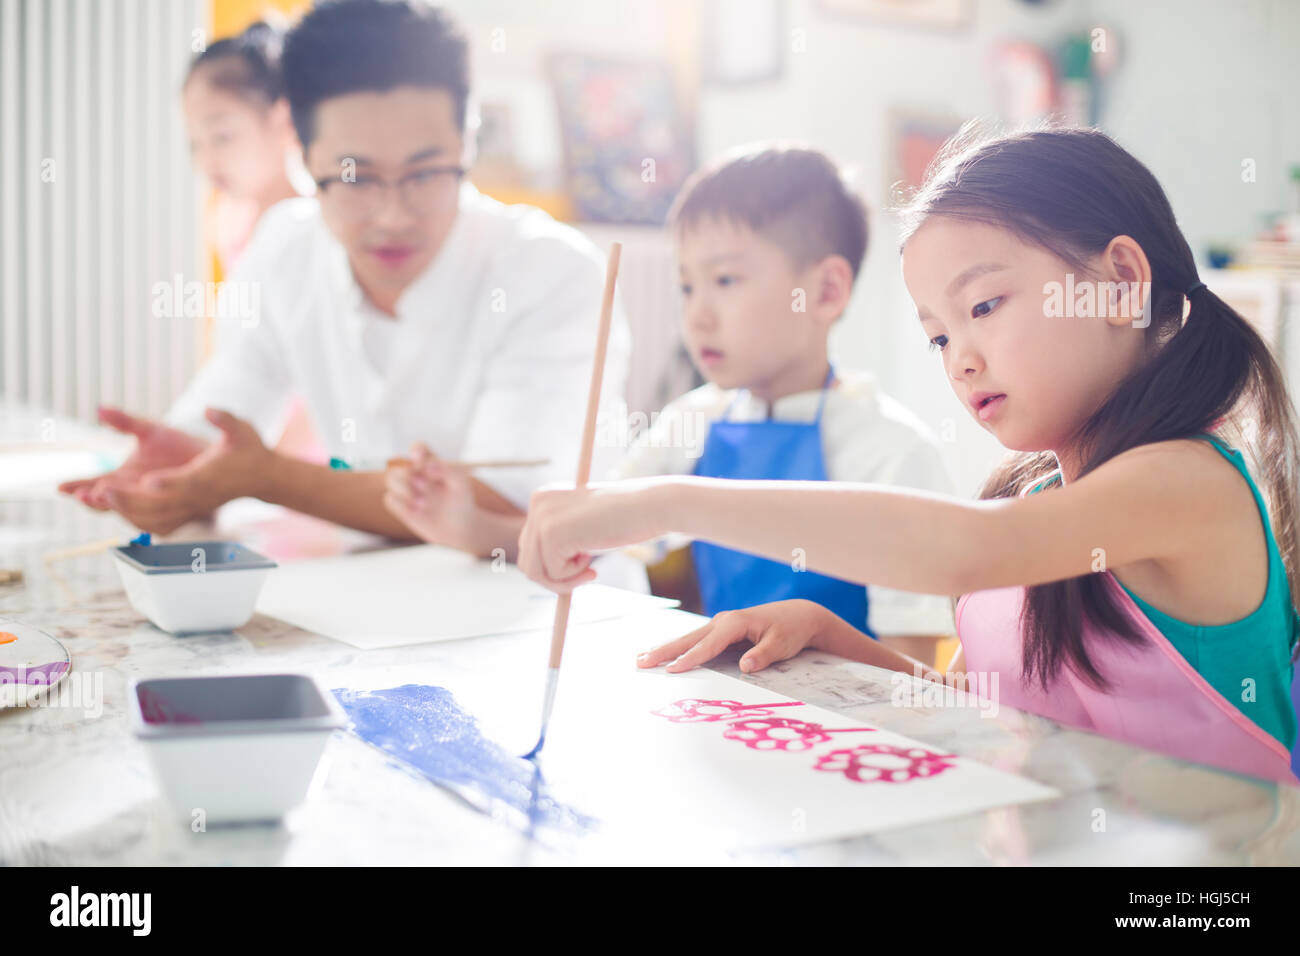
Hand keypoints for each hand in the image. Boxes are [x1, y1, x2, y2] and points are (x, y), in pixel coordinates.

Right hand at [59, 406, 206, 509]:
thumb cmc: (179, 445)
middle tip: (83, 493)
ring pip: (124, 511)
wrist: (212, 460)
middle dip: (92, 498)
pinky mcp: (168, 514)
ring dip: (113, 505)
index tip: (61, 486)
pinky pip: (148, 520)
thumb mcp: (149, 431)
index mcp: (122, 476)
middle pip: (104, 501)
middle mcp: (132, 494)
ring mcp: (149, 504)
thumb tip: (99, 409)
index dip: (77, 485)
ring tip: (102, 495)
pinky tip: (130, 509)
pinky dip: (138, 515)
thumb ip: (124, 421)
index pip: (93, 483)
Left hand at [79, 408, 270, 533]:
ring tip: (99, 496)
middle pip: (163, 504)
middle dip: (130, 498)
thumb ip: (225, 419)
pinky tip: (117, 508)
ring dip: (127, 510)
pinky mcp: (189, 513)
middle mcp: (200, 496)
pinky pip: (159, 523)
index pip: (188, 482)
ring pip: (156, 517)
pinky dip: (136, 519)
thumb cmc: (249, 450)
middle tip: (101, 489)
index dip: (168, 483)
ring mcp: (194, 507)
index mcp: (210, 475)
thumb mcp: (242, 428)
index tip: (147, 481)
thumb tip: (210, 410)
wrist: (262, 477)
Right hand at [383, 442, 480, 551]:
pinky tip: (416, 511)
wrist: (458, 527)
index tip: (418, 458)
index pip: (419, 449)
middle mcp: (416, 474)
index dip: (416, 450)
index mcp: (431, 464)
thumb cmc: (460, 502)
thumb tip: (427, 466)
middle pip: (400, 464)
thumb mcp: (461, 484)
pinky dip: (401, 504)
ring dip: (404, 489)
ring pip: (390, 478)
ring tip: (423, 502)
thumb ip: (448, 470)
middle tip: (425, 486)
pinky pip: (389, 499)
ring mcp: (407, 489)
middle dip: (409, 475)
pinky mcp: (401, 506)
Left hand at [517, 479, 668, 591]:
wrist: (649, 506)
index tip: (584, 564)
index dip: (554, 566)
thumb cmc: (625, 518)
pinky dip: (573, 577)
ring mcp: (542, 518)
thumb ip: (559, 540)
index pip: (530, 546)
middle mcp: (537, 503)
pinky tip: (592, 559)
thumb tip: (535, 573)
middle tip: (588, 574)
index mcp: (543, 498)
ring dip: (564, 581)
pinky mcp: (551, 534)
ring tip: (590, 569)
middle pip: (527, 561)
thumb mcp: (583, 525)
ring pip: (535, 571)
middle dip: (555, 578)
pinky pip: (553, 574)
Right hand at [635, 599, 834, 673]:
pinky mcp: (721, 631)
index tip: (672, 670)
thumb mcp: (781, 644)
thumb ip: (763, 655)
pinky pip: (695, 641)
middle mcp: (723, 621)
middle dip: (664, 650)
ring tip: (641, 658)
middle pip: (689, 638)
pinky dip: (677, 647)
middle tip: (641, 662)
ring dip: (665, 648)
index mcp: (735, 623)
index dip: (690, 658)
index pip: (708, 644)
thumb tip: (744, 667)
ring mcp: (720, 625)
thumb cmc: (790, 630)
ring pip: (688, 638)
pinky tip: (663, 654)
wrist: (798, 615)